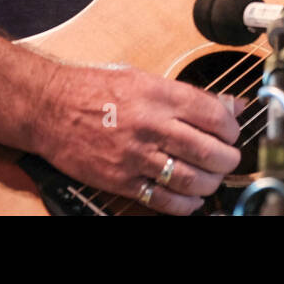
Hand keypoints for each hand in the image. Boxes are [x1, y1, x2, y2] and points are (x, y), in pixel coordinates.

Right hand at [32, 62, 241, 214]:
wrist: (50, 107)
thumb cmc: (95, 88)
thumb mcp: (144, 78)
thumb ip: (188, 95)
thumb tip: (230, 105)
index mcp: (160, 95)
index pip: (213, 115)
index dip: (232, 128)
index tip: (232, 132)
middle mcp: (151, 125)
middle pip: (207, 151)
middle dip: (228, 160)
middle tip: (230, 159)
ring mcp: (135, 155)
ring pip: (189, 179)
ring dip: (210, 183)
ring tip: (212, 179)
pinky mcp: (120, 179)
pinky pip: (161, 199)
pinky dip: (184, 205)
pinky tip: (192, 200)